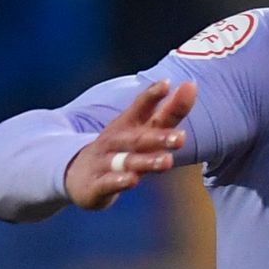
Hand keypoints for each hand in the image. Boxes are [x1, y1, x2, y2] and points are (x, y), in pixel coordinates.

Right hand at [64, 82, 195, 209]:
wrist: (77, 175)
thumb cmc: (119, 149)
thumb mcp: (140, 130)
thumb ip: (167, 112)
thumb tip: (191, 85)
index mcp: (128, 125)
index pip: (140, 107)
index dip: (152, 96)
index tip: (166, 83)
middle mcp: (116, 140)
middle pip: (139, 138)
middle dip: (159, 137)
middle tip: (181, 138)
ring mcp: (104, 162)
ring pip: (127, 161)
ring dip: (147, 161)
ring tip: (167, 161)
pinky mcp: (96, 185)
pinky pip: (108, 183)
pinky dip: (119, 181)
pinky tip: (132, 180)